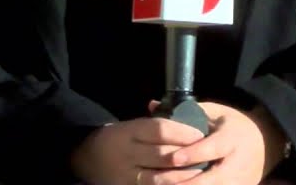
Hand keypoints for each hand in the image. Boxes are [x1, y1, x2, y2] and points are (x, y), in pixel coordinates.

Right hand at [69, 115, 205, 184]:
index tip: (200, 133)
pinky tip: (185, 183)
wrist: (87, 158)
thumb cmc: (118, 138)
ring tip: (201, 171)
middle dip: (188, 155)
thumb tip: (189, 117)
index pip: (159, 130)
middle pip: (162, 155)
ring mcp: (126, 175)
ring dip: (183, 176)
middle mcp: (126, 153)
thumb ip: (157, 124)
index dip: (182, 132)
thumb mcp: (132, 126)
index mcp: (128, 132)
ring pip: (160, 178)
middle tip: (207, 153)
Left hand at [156, 101, 289, 184]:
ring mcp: (238, 182)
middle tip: (160, 181)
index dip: (192, 154)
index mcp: (231, 138)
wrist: (266, 144)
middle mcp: (236, 163)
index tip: (174, 158)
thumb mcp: (216, 113)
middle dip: (184, 183)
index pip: (211, 148)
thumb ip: (187, 111)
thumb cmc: (234, 125)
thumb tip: (153, 106)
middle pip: (210, 179)